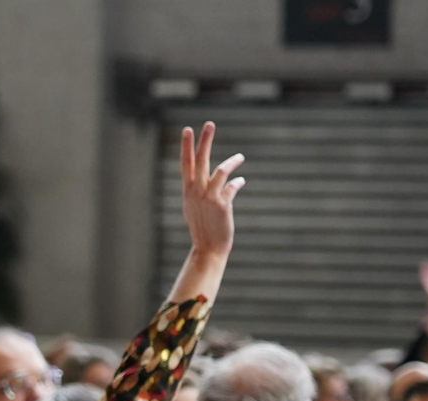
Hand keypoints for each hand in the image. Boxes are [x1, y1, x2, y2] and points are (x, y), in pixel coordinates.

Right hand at [179, 122, 243, 258]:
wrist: (207, 248)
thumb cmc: (203, 228)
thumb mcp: (198, 208)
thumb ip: (207, 192)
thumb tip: (229, 182)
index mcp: (187, 191)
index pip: (186, 163)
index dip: (187, 146)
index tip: (188, 129)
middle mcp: (195, 191)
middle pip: (199, 161)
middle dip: (204, 141)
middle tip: (209, 124)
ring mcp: (208, 197)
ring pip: (219, 171)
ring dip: (232, 162)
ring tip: (241, 157)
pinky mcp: (221, 204)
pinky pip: (232, 187)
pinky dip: (237, 182)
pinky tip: (241, 181)